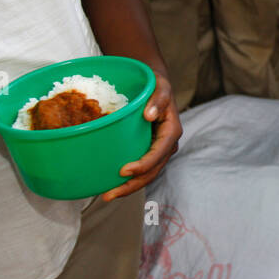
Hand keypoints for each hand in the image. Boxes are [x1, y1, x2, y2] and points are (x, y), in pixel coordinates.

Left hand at [101, 71, 181, 200]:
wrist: (155, 85)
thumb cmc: (157, 84)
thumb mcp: (160, 86)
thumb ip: (158, 99)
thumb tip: (150, 115)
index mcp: (172, 131)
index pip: (159, 153)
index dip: (143, 164)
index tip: (124, 171)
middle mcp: (167, 144)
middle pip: (152, 170)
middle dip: (132, 185)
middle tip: (109, 194)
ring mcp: (158, 149)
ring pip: (147, 174)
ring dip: (129, 187)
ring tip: (107, 194)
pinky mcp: (148, 150)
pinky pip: (141, 168)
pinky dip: (128, 178)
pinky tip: (111, 183)